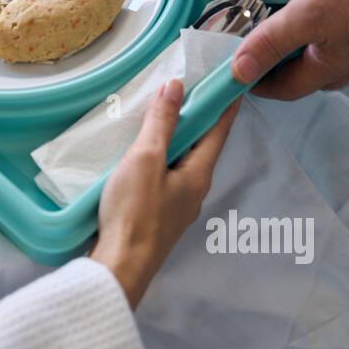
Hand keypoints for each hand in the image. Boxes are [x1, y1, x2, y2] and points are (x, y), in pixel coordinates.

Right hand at [91, 79, 239, 307]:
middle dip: (196, 119)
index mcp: (198, 175)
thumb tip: (177, 86)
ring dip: (174, 139)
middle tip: (188, 90)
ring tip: (161, 116)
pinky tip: (141, 154)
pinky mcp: (156, 216)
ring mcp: (175, 206)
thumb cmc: (135, 211)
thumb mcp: (146, 158)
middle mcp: (193, 191)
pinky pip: (164, 177)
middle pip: (200, 147)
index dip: (223, 105)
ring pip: (180, 163)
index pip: (217, 131)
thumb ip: (161, 123)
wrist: (119, 266)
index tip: (230, 82)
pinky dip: (159, 158)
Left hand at [230, 0, 348, 99]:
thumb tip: (238, 72)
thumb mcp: (309, 14)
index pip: (285, 89)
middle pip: (309, 77)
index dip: (259, 85)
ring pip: (332, 59)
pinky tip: (332, 13)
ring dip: (308, 50)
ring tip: (291, 26)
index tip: (238, 76)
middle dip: (282, 67)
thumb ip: (272, 41)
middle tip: (261, 46)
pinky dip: (332, 35)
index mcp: (328, 69)